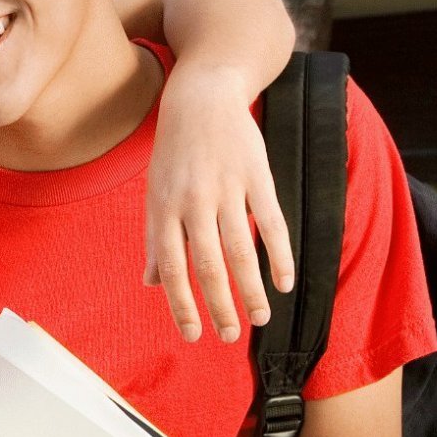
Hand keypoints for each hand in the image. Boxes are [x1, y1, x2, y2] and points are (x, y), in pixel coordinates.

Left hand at [144, 67, 293, 342]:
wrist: (201, 99)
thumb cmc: (174, 154)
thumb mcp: (155, 193)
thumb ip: (155, 239)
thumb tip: (151, 283)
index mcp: (164, 209)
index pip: (171, 267)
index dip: (181, 304)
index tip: (192, 335)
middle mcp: (193, 202)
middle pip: (208, 265)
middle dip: (219, 306)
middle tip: (229, 337)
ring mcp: (227, 189)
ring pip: (241, 250)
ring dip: (252, 290)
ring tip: (259, 319)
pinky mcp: (257, 177)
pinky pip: (271, 223)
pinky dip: (279, 256)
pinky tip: (285, 283)